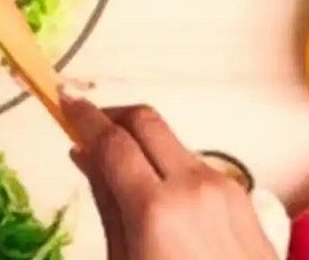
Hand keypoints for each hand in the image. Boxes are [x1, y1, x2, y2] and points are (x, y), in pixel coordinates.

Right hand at [62, 98, 276, 259]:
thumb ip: (107, 204)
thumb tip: (85, 155)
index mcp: (156, 208)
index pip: (112, 140)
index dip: (83, 115)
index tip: (63, 99)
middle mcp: (194, 186)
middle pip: (146, 120)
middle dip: (112, 115)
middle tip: (85, 125)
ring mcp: (225, 189)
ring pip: (172, 141)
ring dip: (142, 143)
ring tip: (118, 170)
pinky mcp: (244, 199)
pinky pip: (197, 166)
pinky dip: (169, 165)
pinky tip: (156, 193)